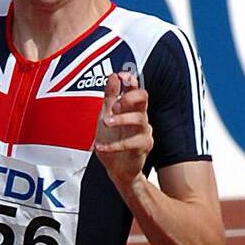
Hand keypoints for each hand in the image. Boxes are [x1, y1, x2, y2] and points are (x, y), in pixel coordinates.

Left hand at [94, 71, 153, 188]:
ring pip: (139, 119)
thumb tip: (113, 76)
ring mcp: (144, 132)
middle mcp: (141, 117)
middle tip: (114, 106)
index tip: (121, 76)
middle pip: (143, 98)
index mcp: (132, 108)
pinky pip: (130, 143)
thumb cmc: (113, 140)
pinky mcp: (143, 148)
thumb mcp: (106, 116)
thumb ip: (110, 97)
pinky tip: (100, 146)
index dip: (131, 80)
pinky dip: (113, 145)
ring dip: (120, 119)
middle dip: (129, 97)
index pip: (136, 88)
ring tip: (105, 123)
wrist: (116, 169)